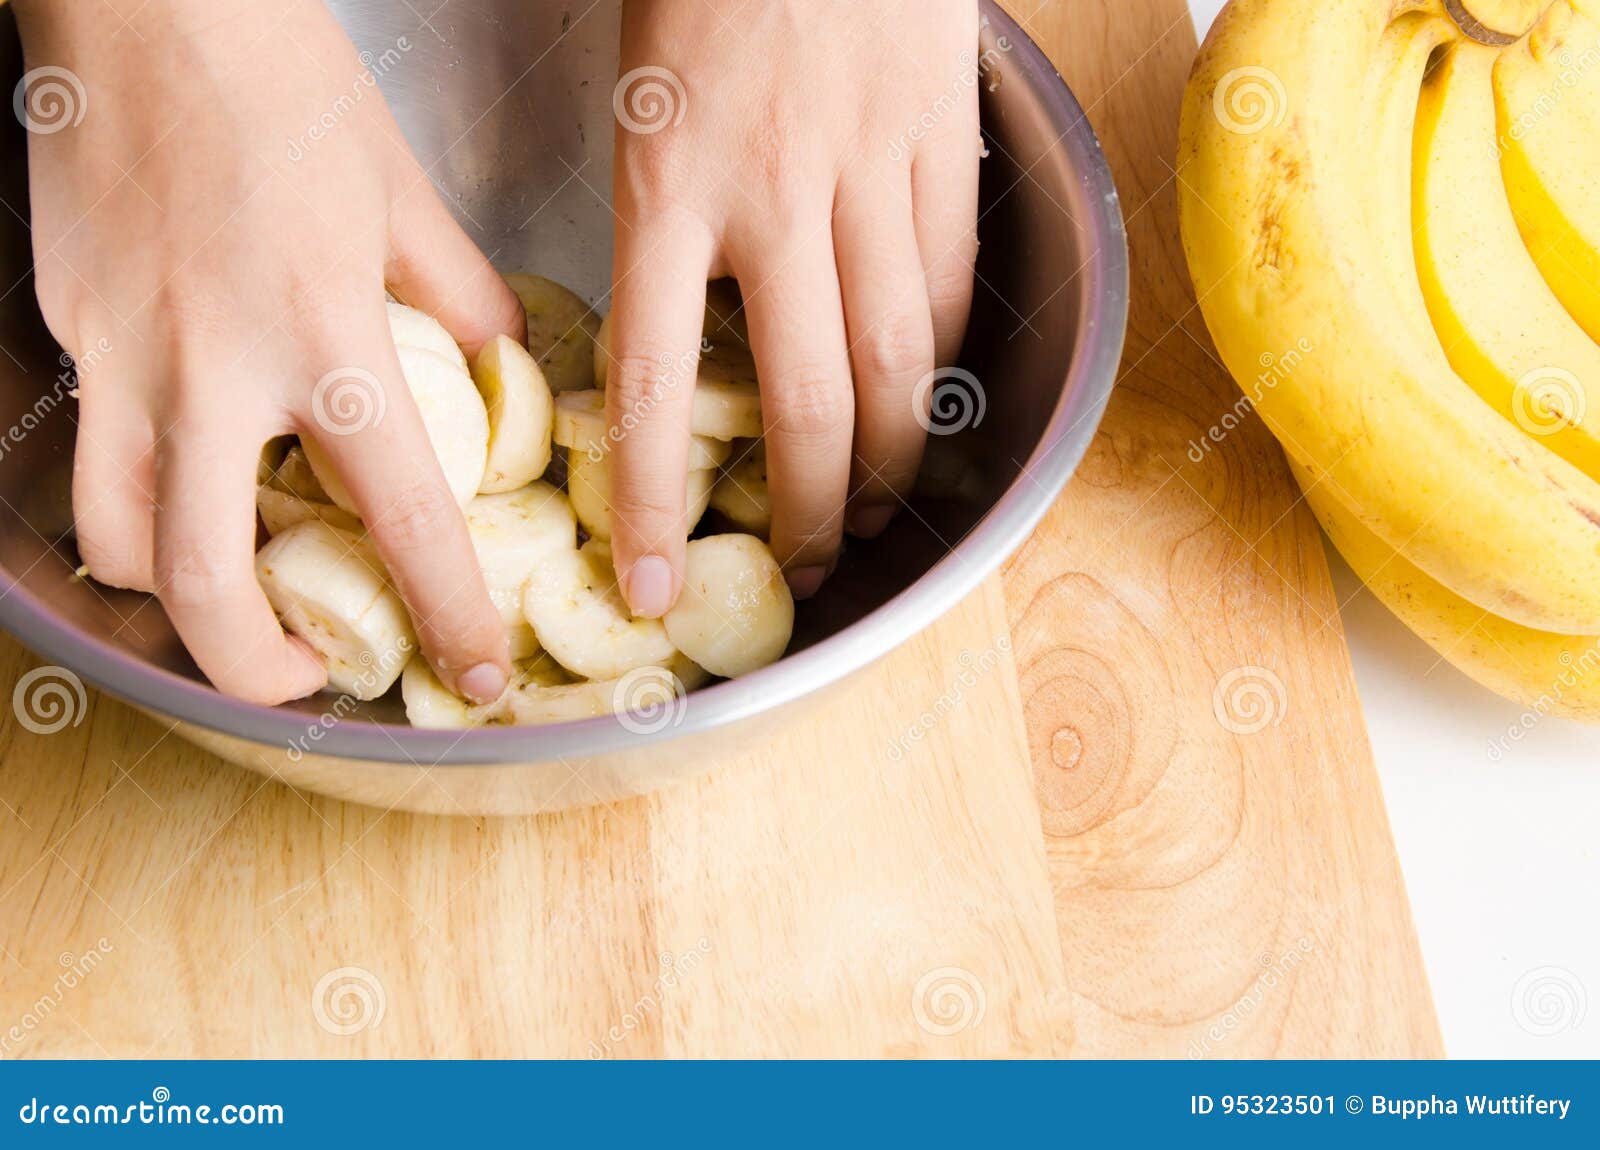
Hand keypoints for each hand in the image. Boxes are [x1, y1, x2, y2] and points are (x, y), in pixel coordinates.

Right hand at [14, 0, 524, 703]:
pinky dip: (139, 486)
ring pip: (111, 535)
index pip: (399, 515)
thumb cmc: (286, 82)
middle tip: (307, 674)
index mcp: (323, 333)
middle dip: (252, 664)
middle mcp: (208, 367)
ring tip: (235, 589)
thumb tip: (502, 369)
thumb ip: (460, 299)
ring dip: (172, 591)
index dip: (445, 613)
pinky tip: (192, 462)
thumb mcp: (404, 194)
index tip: (474, 672)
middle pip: (195, 580)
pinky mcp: (67, 327)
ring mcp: (118, 352)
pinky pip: (93, 445)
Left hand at [604, 0, 979, 614]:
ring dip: (893, 459)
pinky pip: (950, 284)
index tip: (647, 591)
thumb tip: (683, 337)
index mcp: (662, 186)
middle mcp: (770, 196)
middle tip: (808, 565)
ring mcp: (866, 171)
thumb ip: (661, 219)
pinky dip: (940, 361)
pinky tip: (927, 399)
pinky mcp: (937, 143)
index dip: (649, 507)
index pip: (648, 385)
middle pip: (805, 404)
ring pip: (896, 363)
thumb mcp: (636, 92)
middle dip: (811, 510)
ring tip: (881, 513)